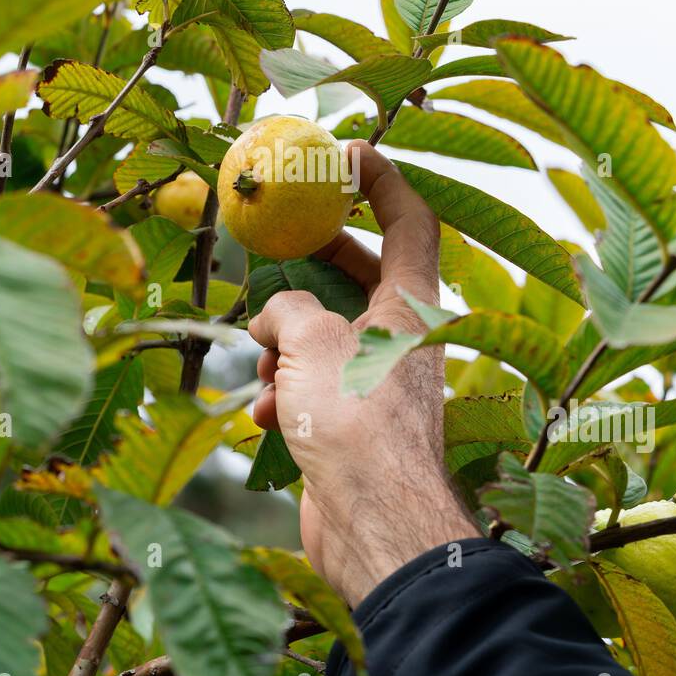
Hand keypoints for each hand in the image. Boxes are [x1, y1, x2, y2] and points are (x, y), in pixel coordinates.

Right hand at [249, 140, 477, 607]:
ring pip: (323, 338)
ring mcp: (377, 386)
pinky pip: (312, 391)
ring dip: (282, 348)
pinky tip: (263, 417)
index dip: (383, 180)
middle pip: (360, 278)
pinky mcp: (352, 428)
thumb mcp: (310, 339)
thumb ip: (289, 308)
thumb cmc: (355, 419)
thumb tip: (276, 320)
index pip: (409, 220)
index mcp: (412, 305)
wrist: (375, 526)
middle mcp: (401, 339)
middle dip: (313, 265)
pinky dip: (283, 397)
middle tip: (277, 245)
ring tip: (264, 370)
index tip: (351, 150)